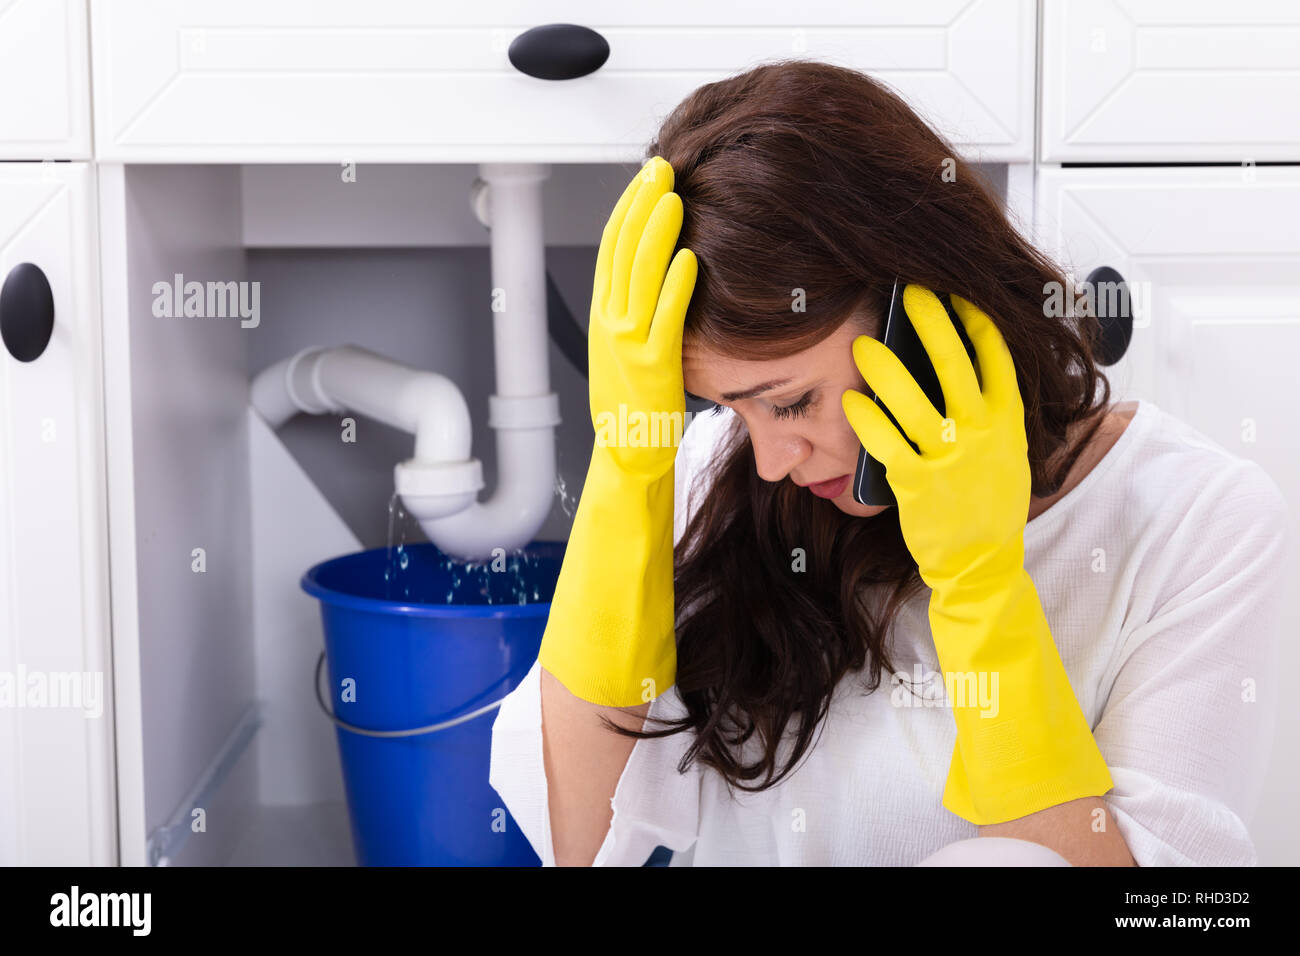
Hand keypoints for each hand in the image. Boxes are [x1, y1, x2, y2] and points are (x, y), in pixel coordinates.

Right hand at [588, 156, 697, 480]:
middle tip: (661, 170)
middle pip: (622, 250)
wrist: (626, 453)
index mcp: (603, 315)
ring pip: (639, 275)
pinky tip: (690, 258)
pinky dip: (676, 285)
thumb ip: (636, 309)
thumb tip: (657, 272)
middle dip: (640, 205)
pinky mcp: (652, 365)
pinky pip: (664, 317)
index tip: (647, 178)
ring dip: (657, 233)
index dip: (627, 208)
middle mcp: (609, 322)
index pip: (611, 248)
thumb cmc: (635, 404)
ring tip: (674, 198)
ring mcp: (627, 343)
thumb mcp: (625, 348)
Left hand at [841, 284, 1029, 595]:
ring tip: (862, 346)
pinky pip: (886, 442)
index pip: (996, 356)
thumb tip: (946, 363)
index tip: (955, 292)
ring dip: (884, 368)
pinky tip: (850, 402)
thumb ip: (985, 409)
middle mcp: (982, 434)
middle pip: (954, 365)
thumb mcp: (1003, 448)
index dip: (975, 319)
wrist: (983, 559)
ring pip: (912, 401)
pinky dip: (866, 419)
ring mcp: (951, 459)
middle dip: (930, 322)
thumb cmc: (987, 498)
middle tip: (909, 293)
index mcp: (1007, 419)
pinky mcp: (919, 484)